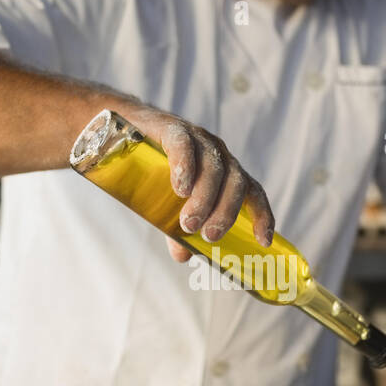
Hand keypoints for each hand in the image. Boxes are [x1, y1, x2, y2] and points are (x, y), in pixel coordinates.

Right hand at [109, 96, 273, 262]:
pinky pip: (185, 147)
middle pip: (236, 182)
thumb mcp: (168, 205)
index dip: (262, 215)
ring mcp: (198, 139)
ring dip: (204, 198)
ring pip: (213, 167)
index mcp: (226, 172)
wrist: (122, 132)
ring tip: (188, 223)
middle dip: (226, 212)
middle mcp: (218, 154)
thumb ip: (177, 228)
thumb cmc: (154, 170)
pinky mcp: (173, 129)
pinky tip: (180, 189)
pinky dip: (185, 168)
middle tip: (209, 236)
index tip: (263, 241)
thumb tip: (182, 256)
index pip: (253, 192)